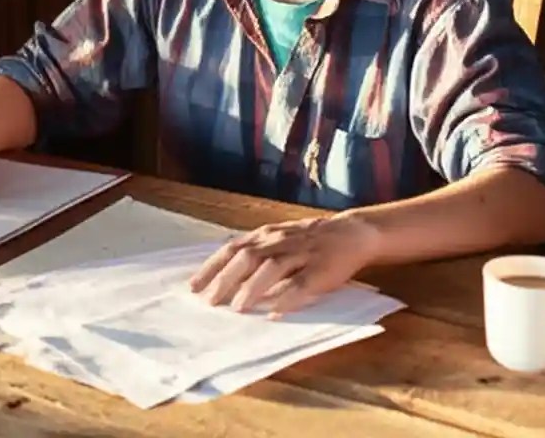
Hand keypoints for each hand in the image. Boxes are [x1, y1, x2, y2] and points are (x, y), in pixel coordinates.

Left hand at [189, 213, 379, 317]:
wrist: (351, 232)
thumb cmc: (308, 239)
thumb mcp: (277, 237)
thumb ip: (254, 253)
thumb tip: (223, 277)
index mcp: (266, 234)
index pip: (232, 249)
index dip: (212, 267)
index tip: (193, 286)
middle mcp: (280, 241)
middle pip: (248, 257)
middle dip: (226, 279)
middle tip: (210, 301)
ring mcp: (301, 253)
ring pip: (273, 268)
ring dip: (253, 288)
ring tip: (238, 307)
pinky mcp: (322, 269)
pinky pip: (303, 283)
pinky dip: (288, 298)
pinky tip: (275, 312)